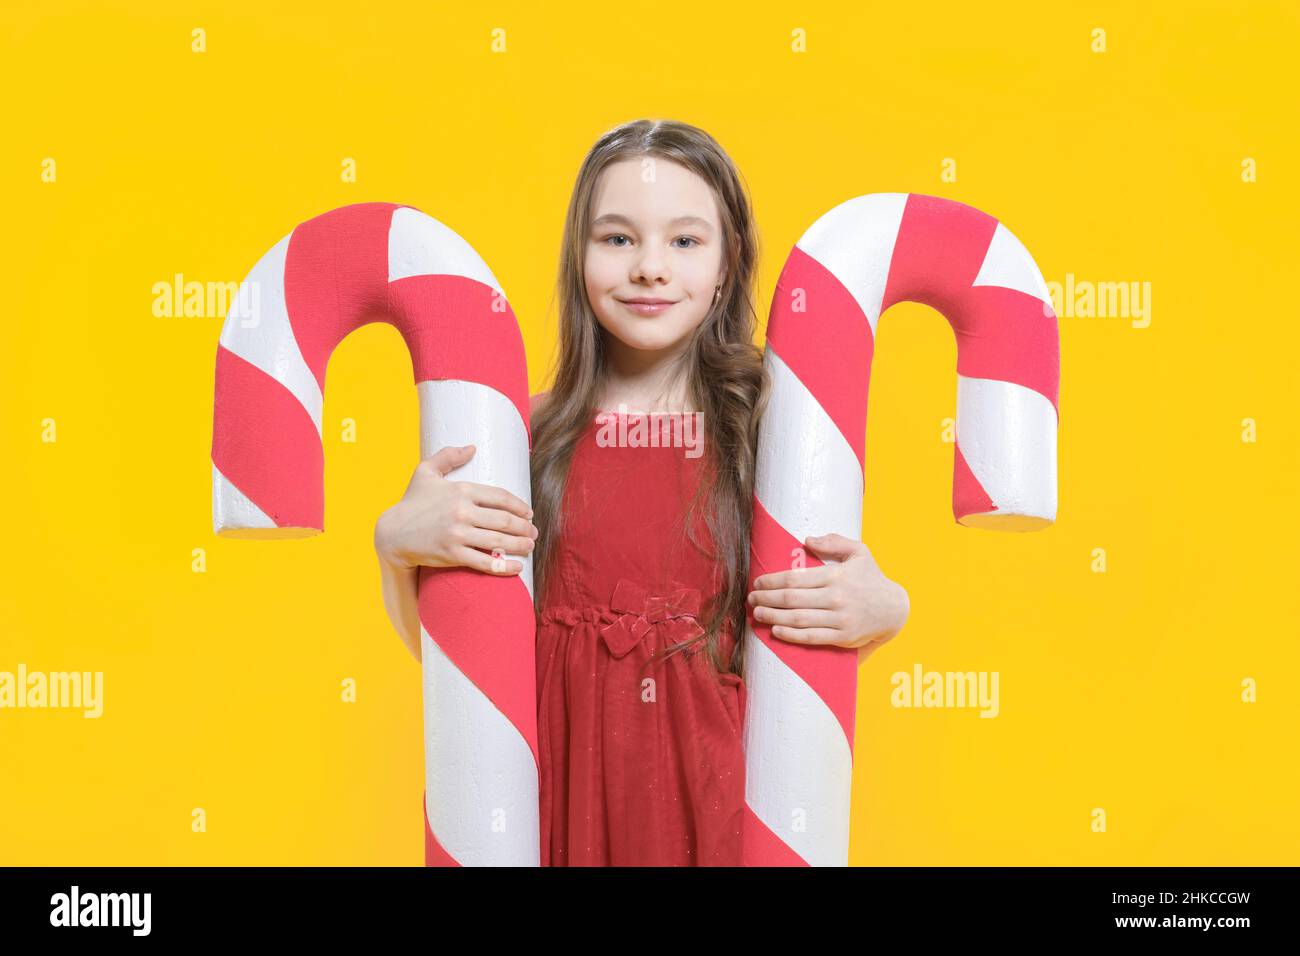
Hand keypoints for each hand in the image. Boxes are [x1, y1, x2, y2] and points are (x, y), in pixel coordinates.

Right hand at [373, 444, 537, 575]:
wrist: (392, 534)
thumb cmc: (411, 502)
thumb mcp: (425, 472)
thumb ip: (448, 456)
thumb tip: (472, 447)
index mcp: (461, 490)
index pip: (501, 496)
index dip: (519, 505)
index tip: (528, 512)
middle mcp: (462, 511)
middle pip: (505, 520)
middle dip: (525, 527)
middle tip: (533, 531)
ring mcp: (458, 534)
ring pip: (500, 541)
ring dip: (521, 544)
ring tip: (529, 546)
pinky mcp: (453, 555)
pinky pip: (486, 562)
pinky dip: (504, 566)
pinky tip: (516, 567)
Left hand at [747, 533, 908, 658]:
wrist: (894, 608)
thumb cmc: (871, 578)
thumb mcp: (859, 551)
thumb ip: (834, 542)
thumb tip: (807, 540)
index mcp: (836, 576)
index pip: (795, 578)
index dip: (772, 580)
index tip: (757, 581)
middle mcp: (836, 598)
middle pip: (791, 599)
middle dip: (766, 598)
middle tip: (750, 598)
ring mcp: (839, 619)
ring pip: (798, 619)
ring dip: (773, 617)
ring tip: (757, 613)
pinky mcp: (842, 637)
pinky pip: (812, 637)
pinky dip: (791, 635)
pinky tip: (776, 631)